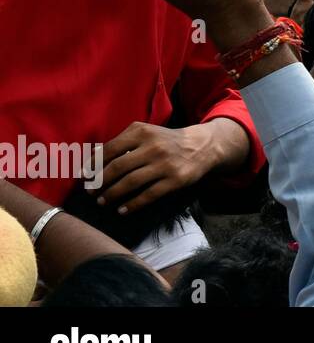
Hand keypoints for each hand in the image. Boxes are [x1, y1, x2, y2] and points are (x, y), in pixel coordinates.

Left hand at [94, 119, 247, 214]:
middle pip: (117, 168)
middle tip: (91, 192)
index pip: (109, 150)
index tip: (84, 176)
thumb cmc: (166, 141)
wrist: (201, 146)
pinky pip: (149, 195)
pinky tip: (122, 210)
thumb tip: (93, 155)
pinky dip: (132, 204)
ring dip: (112, 195)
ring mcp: (165, 164)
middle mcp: (153, 147)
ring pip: (131, 183)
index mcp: (141, 132)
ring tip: (102, 202)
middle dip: (100, 183)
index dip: (93, 165)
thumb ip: (121, 142)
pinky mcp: (175, 180)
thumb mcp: (145, 133)